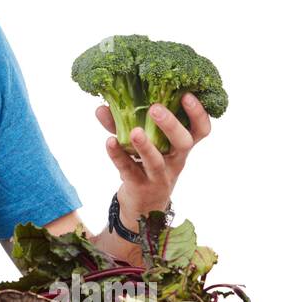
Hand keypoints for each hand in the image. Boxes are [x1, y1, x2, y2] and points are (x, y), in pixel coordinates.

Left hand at [97, 92, 211, 228]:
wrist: (143, 207)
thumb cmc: (145, 165)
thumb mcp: (140, 142)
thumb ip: (123, 123)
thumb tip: (101, 107)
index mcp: (181, 146)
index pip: (200, 129)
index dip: (198, 113)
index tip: (187, 95)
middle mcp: (175, 160)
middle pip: (183, 143)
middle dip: (171, 125)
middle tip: (155, 108)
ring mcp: (159, 176)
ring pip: (156, 161)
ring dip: (145, 145)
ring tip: (134, 131)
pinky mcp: (140, 186)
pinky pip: (129, 170)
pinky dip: (118, 156)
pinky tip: (110, 142)